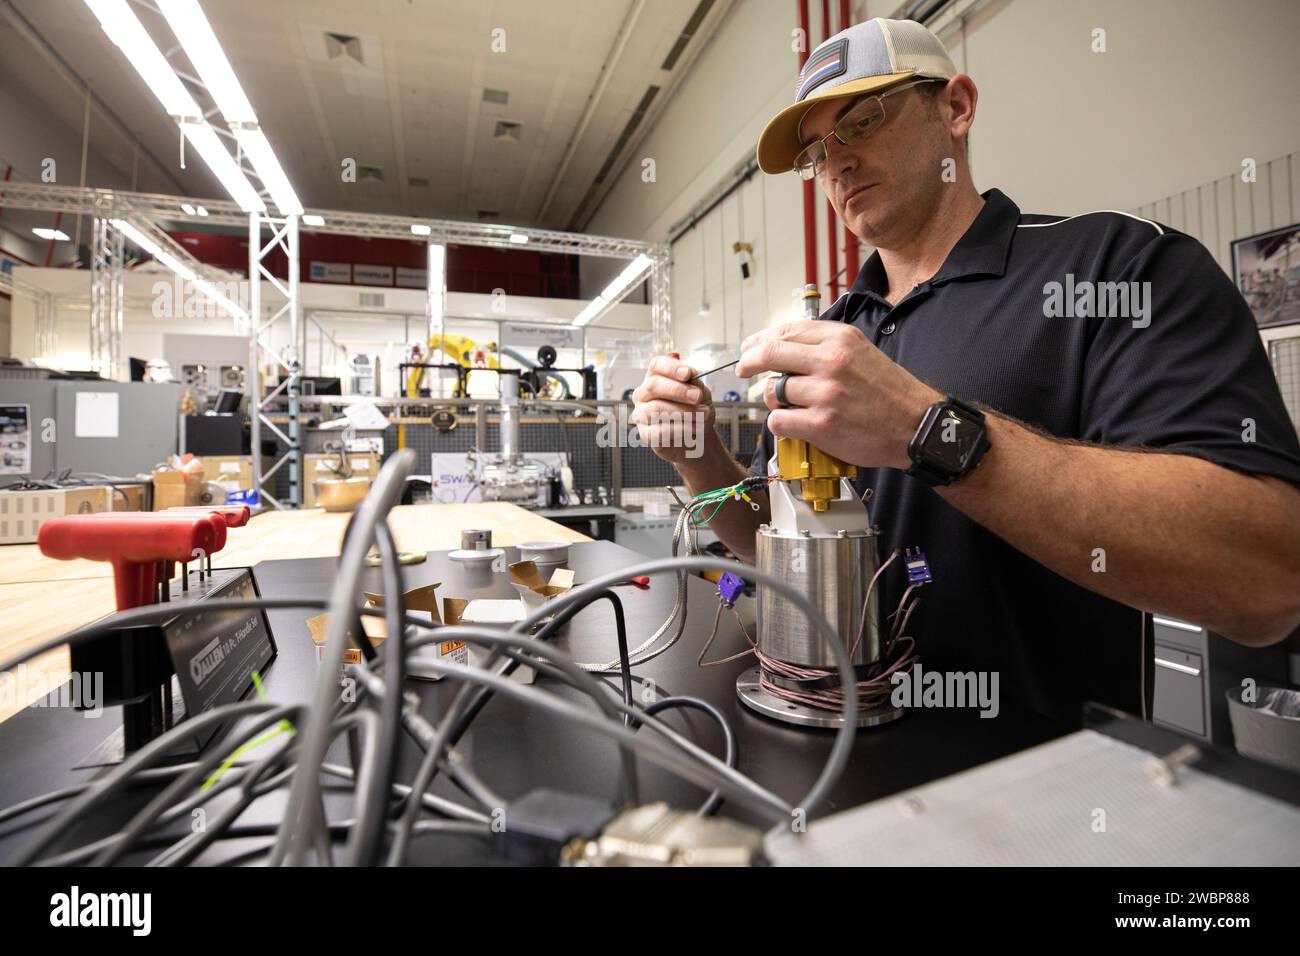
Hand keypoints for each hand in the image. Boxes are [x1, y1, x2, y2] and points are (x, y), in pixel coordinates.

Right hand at [630, 356, 717, 464]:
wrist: (697, 436)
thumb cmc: (695, 410)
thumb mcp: (700, 392)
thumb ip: (694, 383)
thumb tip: (690, 374)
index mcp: (656, 377)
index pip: (657, 365)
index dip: (671, 368)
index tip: (688, 373)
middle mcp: (644, 394)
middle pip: (654, 386)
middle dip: (678, 391)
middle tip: (697, 396)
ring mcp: (641, 414)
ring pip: (656, 409)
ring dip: (684, 412)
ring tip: (702, 415)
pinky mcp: (646, 434)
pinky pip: (660, 430)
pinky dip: (681, 429)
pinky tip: (694, 428)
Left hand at [735, 320, 940, 469]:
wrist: (915, 424)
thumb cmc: (889, 392)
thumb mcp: (860, 351)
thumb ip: (823, 345)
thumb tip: (781, 346)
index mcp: (840, 338)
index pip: (786, 331)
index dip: (759, 340)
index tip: (749, 348)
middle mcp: (832, 361)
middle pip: (770, 354)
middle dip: (749, 362)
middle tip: (743, 369)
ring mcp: (826, 393)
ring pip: (773, 392)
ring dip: (775, 401)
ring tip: (793, 405)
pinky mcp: (822, 424)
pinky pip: (779, 421)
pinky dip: (780, 424)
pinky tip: (794, 423)